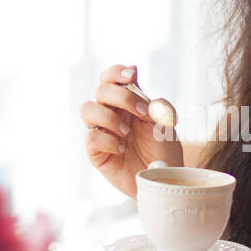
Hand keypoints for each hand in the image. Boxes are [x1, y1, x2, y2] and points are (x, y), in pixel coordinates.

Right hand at [81, 64, 182, 198]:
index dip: (116, 72)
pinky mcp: (96, 152)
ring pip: (87, 109)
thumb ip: (149, 100)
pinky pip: (91, 138)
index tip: (132, 76)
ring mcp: (102, 132)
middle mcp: (111, 113)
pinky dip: (108, 141)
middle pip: (101, 90)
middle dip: (121, 97)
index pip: (111, 78)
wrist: (164, 178)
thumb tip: (135, 73)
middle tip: (142, 113)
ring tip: (127, 132)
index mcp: (126, 102)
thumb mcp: (163, 122)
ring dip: (109, 117)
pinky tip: (122, 149)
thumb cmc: (164, 150)